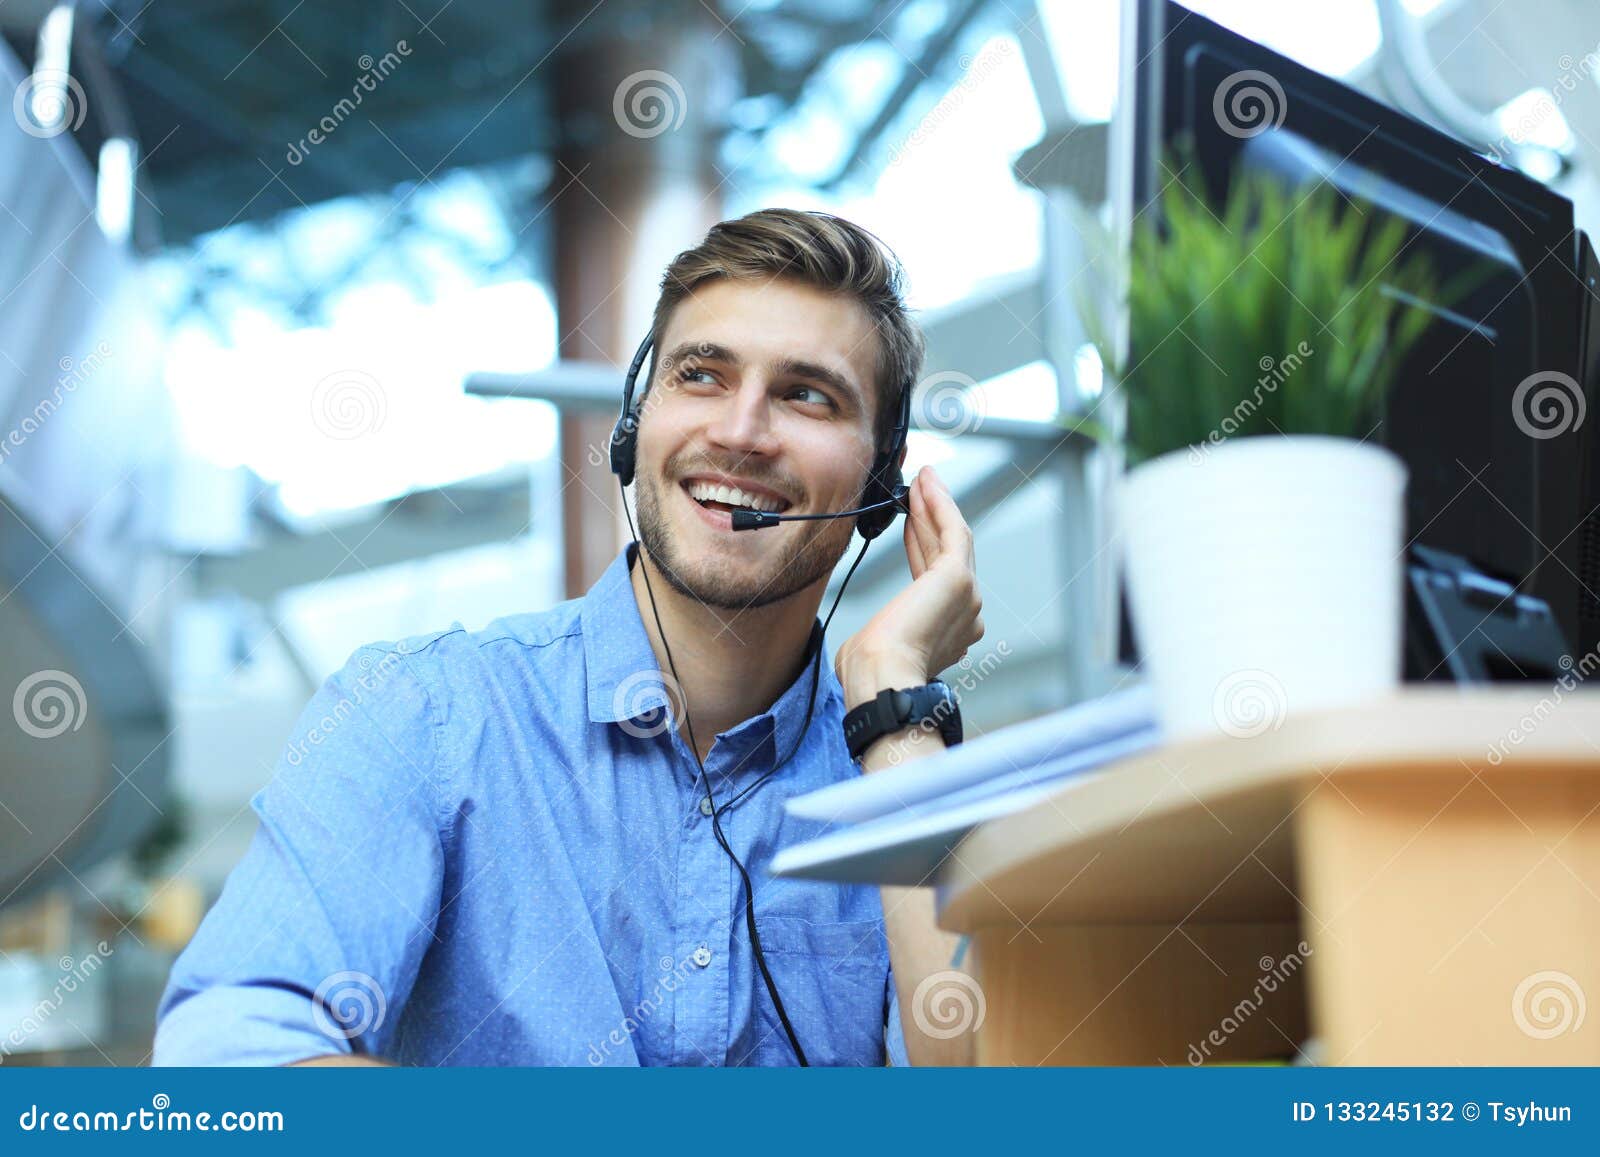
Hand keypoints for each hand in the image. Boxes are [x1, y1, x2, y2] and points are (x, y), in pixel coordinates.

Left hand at [836, 465, 983, 708]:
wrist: (882, 678)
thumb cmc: (871, 674)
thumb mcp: (877, 646)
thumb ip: (885, 633)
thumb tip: (874, 635)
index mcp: (948, 634)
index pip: (933, 576)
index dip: (922, 543)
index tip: (910, 521)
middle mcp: (966, 615)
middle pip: (945, 553)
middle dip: (931, 518)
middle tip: (919, 488)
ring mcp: (968, 596)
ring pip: (952, 539)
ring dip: (936, 505)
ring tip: (922, 479)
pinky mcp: (958, 578)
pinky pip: (952, 531)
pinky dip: (941, 505)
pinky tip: (927, 484)